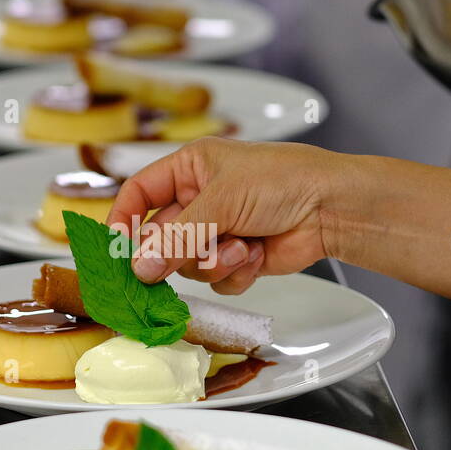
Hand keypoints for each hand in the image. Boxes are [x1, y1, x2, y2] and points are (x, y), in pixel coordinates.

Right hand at [107, 138, 450, 327]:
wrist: (332, 207)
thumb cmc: (283, 181)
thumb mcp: (222, 200)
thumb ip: (177, 236)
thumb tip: (139, 267)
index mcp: (189, 170)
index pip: (140, 193)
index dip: (125, 220)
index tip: (118, 249)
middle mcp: (199, 200)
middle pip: (160, 238)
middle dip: (173, 253)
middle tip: (173, 265)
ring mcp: (218, 231)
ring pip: (188, 264)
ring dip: (212, 262)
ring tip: (239, 248)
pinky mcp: (238, 259)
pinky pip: (216, 279)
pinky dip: (234, 272)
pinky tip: (256, 255)